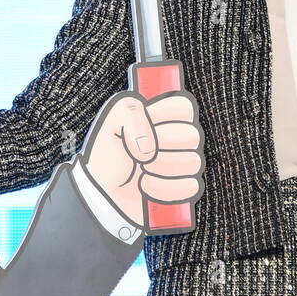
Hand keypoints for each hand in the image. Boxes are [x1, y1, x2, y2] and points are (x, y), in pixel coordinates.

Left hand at [82, 90, 203, 229]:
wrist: (103, 188)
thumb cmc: (107, 153)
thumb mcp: (110, 123)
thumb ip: (129, 114)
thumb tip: (149, 141)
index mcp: (162, 116)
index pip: (184, 107)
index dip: (165, 116)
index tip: (145, 124)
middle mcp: (177, 137)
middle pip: (192, 135)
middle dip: (160, 147)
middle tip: (139, 152)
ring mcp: (183, 162)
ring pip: (193, 162)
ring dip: (160, 169)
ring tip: (141, 170)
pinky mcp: (184, 187)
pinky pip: (190, 186)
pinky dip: (163, 188)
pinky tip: (147, 186)